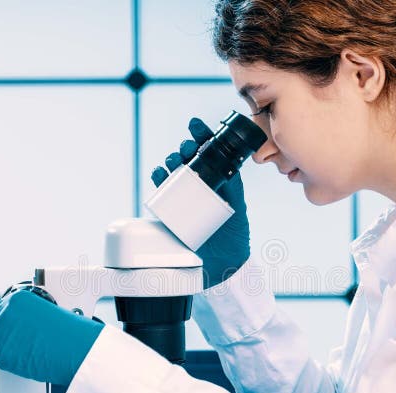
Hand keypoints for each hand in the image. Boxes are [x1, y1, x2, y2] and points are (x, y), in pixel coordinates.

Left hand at [0, 290, 103, 385]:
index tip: (6, 332)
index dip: (4, 324)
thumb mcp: (49, 320)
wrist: (75, 350)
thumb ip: (32, 321)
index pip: (2, 309)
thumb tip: (24, 332)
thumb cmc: (70, 338)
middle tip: (6, 345)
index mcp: (21, 297)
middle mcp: (5, 307)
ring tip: (4, 355)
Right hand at [150, 117, 250, 288]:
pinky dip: (158, 178)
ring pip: (173, 170)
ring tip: (174, 161)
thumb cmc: (234, 235)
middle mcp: (200, 184)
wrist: (222, 264)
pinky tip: (159, 173)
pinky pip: (162, 190)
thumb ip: (232, 189)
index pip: (208, 151)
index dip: (201, 135)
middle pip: (188, 158)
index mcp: (218, 179)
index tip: (195, 126)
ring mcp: (184, 196)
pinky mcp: (171, 210)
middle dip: (185, 148)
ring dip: (170, 160)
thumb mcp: (236, 206)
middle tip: (187, 149)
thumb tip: (227, 168)